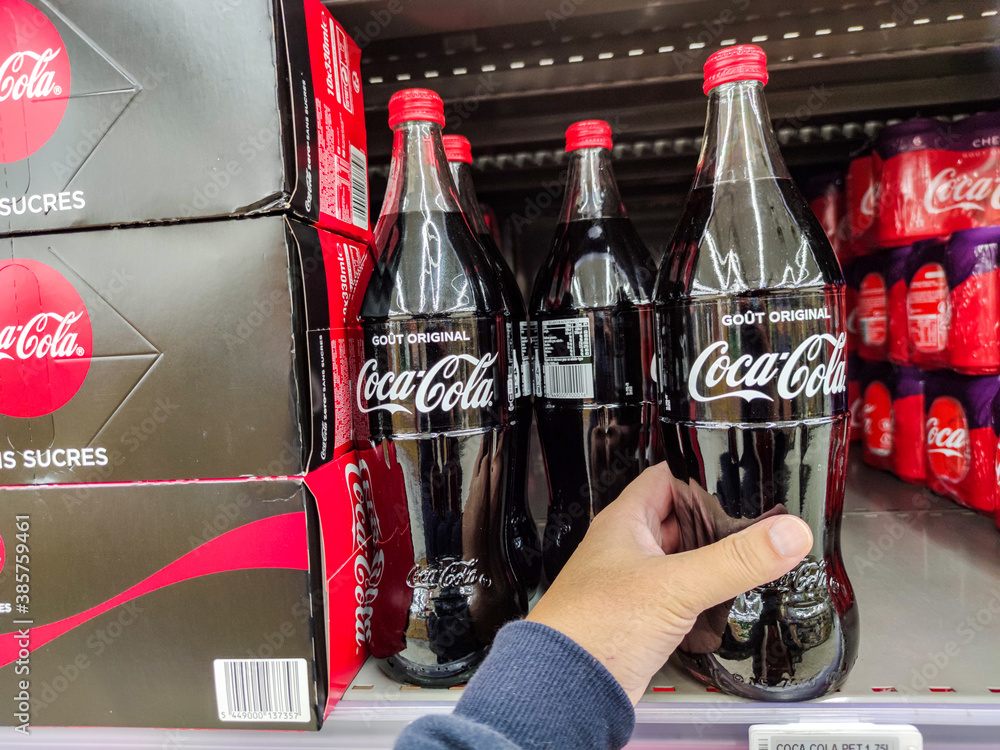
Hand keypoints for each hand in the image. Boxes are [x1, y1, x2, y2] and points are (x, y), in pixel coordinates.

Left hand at [527, 462, 812, 704]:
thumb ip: (735, 559)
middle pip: (679, 521)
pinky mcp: (640, 619)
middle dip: (716, 524)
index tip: (737, 476)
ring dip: (710, 562)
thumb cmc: (593, 626)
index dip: (700, 475)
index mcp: (625, 523)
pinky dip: (702, 598)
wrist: (569, 686)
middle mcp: (626, 549)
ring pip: (680, 561)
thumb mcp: (676, 585)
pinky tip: (724, 604)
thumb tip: (787, 533)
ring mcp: (632, 584)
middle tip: (756, 526)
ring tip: (750, 561)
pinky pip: (678, 598)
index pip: (666, 479)